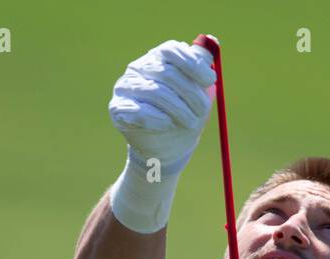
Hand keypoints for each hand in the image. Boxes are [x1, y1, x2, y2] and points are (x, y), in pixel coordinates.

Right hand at [109, 39, 215, 172]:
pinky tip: (168, 125)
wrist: (167, 146)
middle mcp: (138, 68)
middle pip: (166, 72)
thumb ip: (201, 65)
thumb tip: (212, 41)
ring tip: (189, 122)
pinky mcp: (117, 108)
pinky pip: (138, 111)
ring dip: (177, 109)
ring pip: (154, 92)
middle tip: (203, 110)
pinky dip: (157, 119)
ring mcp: (125, 87)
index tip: (211, 80)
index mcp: (156, 58)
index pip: (171, 50)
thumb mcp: (198, 89)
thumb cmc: (183, 113)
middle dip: (190, 93)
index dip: (192, 64)